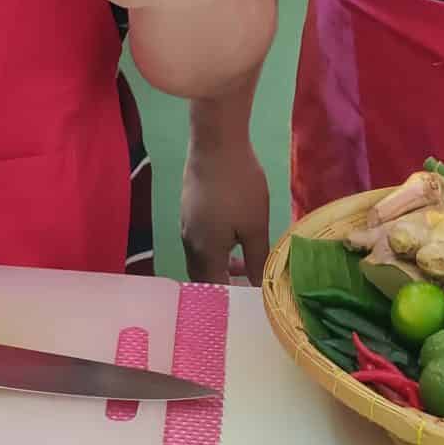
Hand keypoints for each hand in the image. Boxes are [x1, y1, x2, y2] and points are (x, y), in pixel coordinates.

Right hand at [181, 136, 270, 285]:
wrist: (216, 142)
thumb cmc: (238, 186)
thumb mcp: (255, 226)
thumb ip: (256, 260)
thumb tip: (257, 288)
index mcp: (205, 253)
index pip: (213, 290)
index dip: (230, 300)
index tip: (249, 302)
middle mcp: (189, 242)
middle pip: (202, 275)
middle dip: (222, 284)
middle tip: (245, 285)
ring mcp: (186, 222)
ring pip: (200, 256)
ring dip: (219, 264)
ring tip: (243, 259)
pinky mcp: (188, 206)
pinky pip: (199, 238)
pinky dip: (214, 246)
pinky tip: (231, 233)